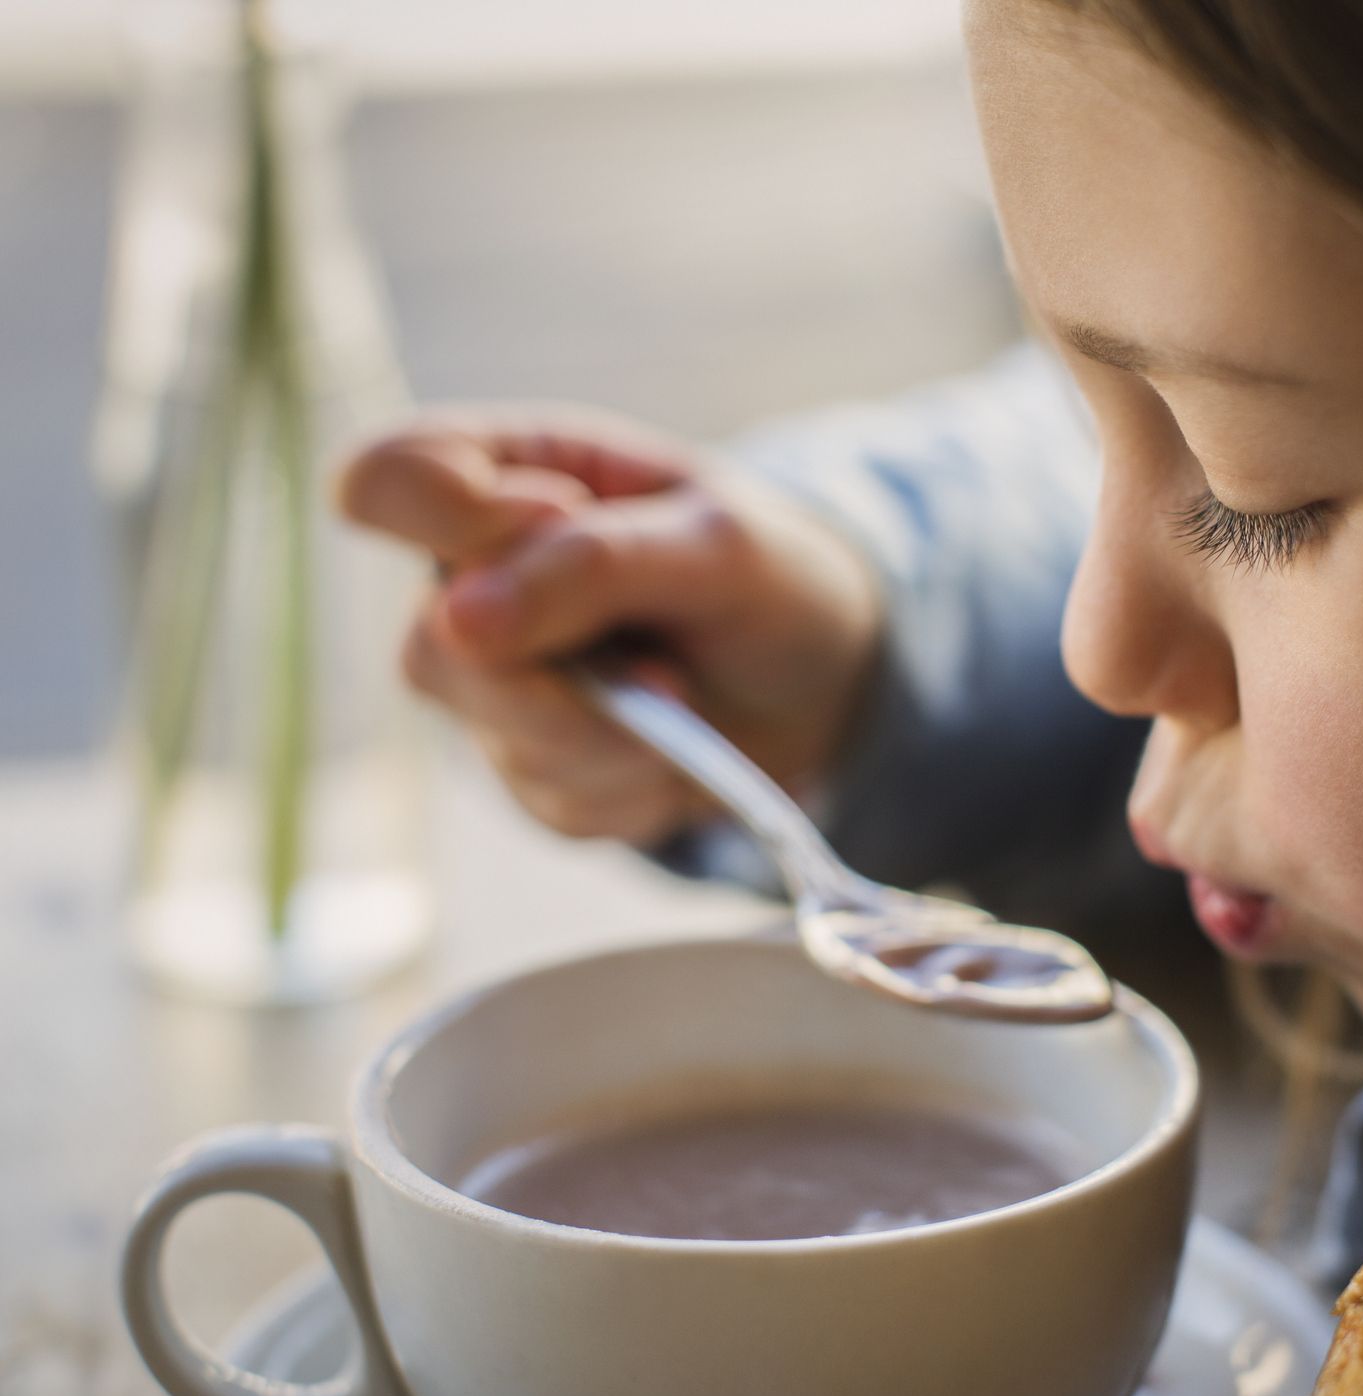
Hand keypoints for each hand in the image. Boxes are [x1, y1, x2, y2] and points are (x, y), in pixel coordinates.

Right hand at [336, 407, 882, 845]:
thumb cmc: (768, 573)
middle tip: (665, 669)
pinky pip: (552, 803)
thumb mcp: (717, 542)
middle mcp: (474, 577)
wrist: (826, 675)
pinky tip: (676, 750)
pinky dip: (635, 786)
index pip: (383, 483)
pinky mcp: (532, 766)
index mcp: (505, 474)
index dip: (450, 516)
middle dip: (561, 676)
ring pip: (494, 735)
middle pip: (431, 645)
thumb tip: (458, 621)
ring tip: (684, 700)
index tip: (558, 518)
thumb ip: (594, 563)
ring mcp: (494, 680)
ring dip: (616, 736)